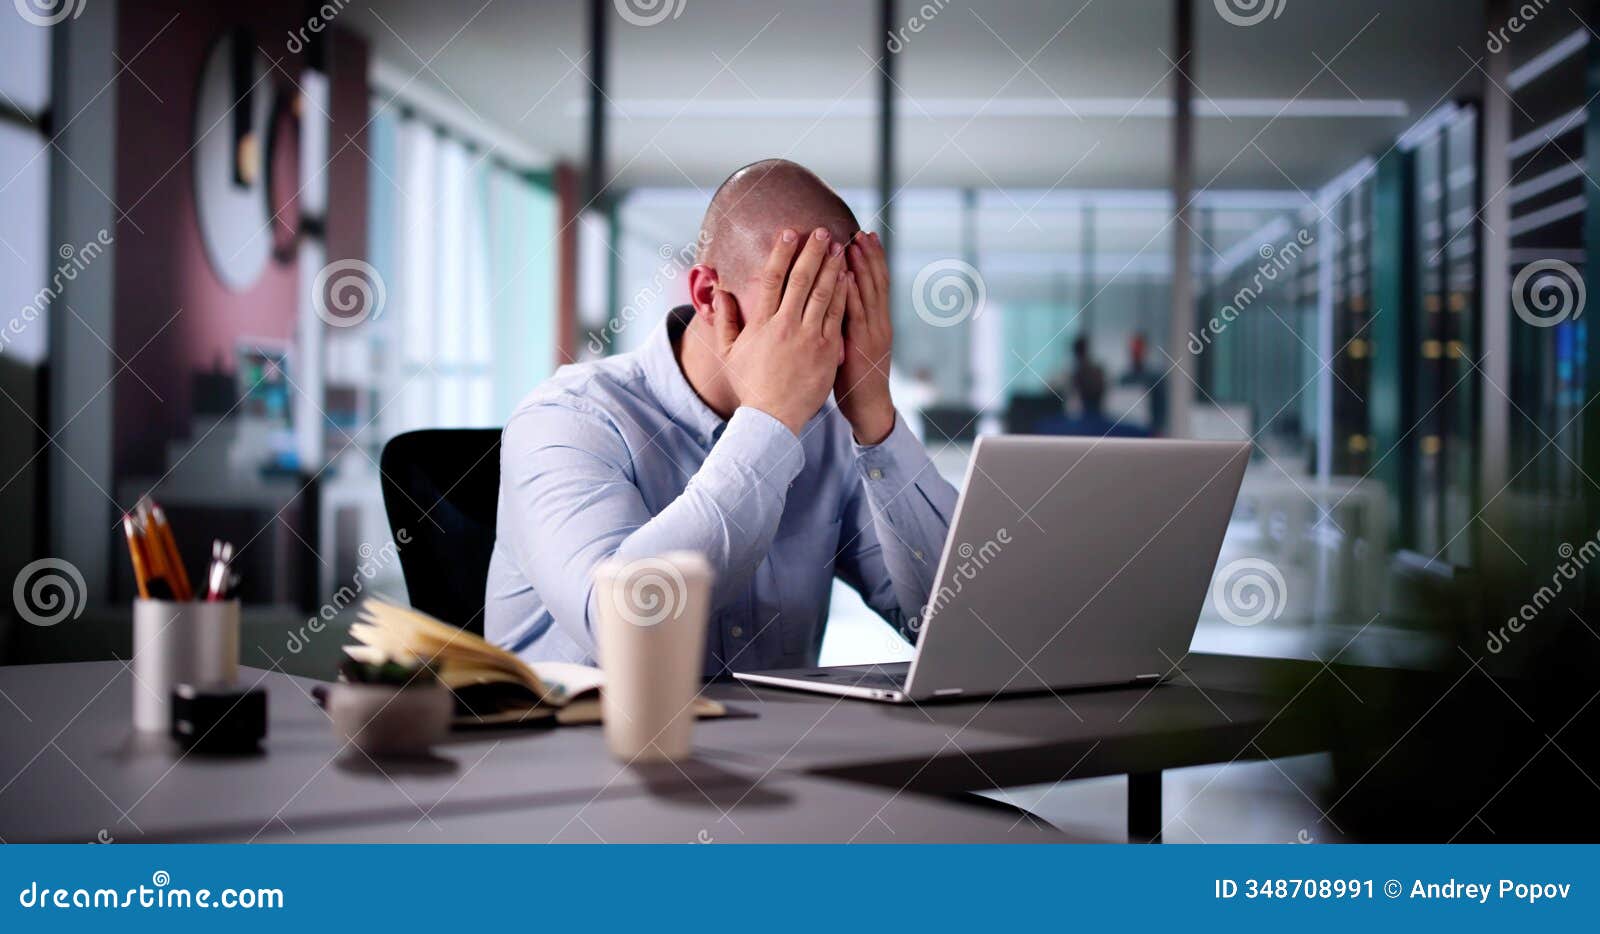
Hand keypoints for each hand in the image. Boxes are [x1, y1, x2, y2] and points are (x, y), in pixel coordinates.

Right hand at [717, 227, 848, 435]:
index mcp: (761, 324)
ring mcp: (808, 337)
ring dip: (831, 267)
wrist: (772, 418)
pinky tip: (847, 277)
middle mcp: (785, 325)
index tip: (789, 233)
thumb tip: (720, 293)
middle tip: (823, 231)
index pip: (772, 280)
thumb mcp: (729, 353)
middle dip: (813, 252)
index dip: (781, 254)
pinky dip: (842, 294)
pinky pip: (836, 315)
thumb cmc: (750, 386)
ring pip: (822, 293)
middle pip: (800, 280)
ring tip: (839, 247)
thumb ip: (724, 321)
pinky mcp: (826, 350)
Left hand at [836, 231, 894, 444]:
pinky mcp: (861, 345)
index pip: (876, 283)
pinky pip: (856, 313)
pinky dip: (851, 292)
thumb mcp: (851, 345)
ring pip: (868, 293)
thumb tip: (833, 301)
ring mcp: (871, 333)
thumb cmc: (855, 378)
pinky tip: (845, 275)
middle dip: (869, 256)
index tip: (865, 236)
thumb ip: (846, 322)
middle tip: (862, 230)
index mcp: (876, 321)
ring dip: (861, 266)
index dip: (872, 259)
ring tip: (855, 243)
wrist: (868, 408)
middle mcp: (878, 323)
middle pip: (875, 282)